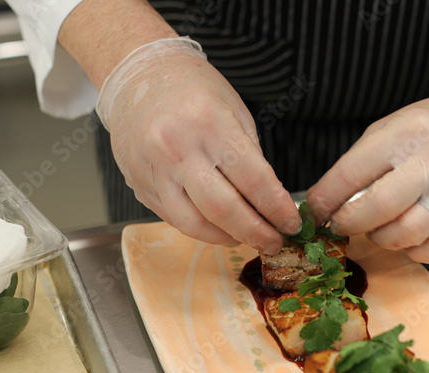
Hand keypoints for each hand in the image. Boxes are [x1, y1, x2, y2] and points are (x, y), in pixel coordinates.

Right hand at [95, 38, 298, 252]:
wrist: (136, 75)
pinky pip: (174, 219)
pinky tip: (218, 225)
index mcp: (209, 124)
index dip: (277, 208)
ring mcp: (154, 170)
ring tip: (246, 236)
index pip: (252, 180)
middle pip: (222, 210)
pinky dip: (201, 227)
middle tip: (274, 242)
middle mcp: (177, 149)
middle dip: (255, 233)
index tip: (291, 223)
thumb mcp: (234, 109)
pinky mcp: (140, 185)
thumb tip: (269, 202)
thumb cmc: (191, 88)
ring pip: (194, 225)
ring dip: (227, 238)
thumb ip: (251, 157)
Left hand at [306, 90, 428, 262]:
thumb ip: (360, 164)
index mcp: (404, 135)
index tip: (315, 213)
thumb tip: (325, 203)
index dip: (325, 200)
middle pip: (378, 209)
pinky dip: (414, 250)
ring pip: (406, 235)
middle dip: (349, 223)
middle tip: (342, 225)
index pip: (351, 174)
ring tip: (379, 228)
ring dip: (382, 239)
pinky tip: (410, 235)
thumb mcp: (391, 128)